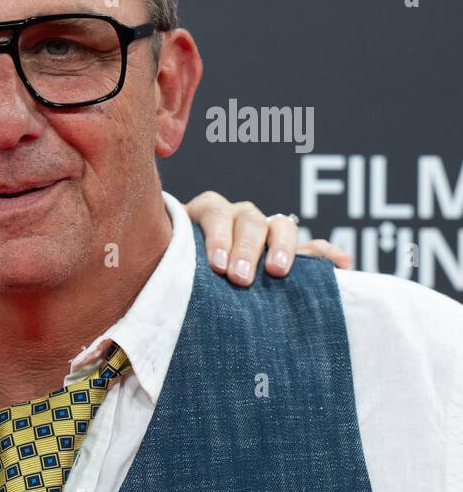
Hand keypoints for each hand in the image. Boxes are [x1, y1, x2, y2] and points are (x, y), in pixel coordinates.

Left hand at [185, 191, 352, 286]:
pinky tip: (341, 264)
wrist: (187, 278)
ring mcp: (265, 230)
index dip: (217, 237)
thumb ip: (172, 259)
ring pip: (280, 227)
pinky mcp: (287, 248)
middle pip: (249, 221)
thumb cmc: (174, 268)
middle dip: (246, 250)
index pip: (215, 214)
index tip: (216, 266)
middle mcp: (237, 216)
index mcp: (207, 213)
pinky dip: (325, 254)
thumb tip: (151, 270)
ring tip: (278, 270)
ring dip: (282, 247)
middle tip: (241, 278)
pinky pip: (312, 247)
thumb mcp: (171, 259)